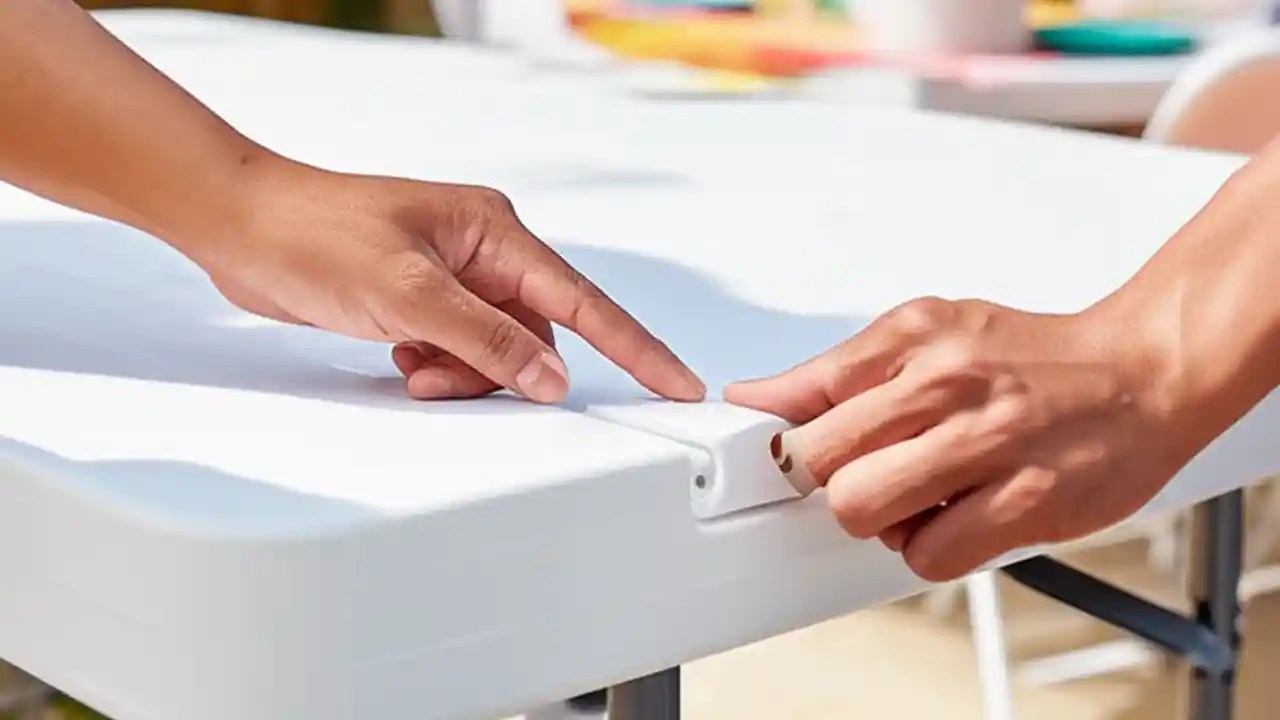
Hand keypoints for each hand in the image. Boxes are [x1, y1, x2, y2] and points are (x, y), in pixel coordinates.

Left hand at [180, 156, 704, 402]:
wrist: (242, 223)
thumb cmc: (316, 234)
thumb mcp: (407, 293)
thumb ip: (485, 339)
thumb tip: (551, 376)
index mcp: (495, 232)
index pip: (582, 302)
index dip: (636, 348)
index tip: (678, 384)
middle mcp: (483, 253)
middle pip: (533, 336)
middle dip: (496, 371)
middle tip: (438, 375)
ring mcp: (454, 278)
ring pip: (495, 353)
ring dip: (459, 374)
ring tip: (408, 363)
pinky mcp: (424, 300)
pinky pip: (460, 352)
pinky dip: (437, 368)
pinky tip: (399, 356)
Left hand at [726, 296, 1198, 580]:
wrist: (1141, 374)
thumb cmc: (1031, 357)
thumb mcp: (927, 330)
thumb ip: (838, 369)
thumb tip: (757, 397)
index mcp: (915, 338)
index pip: (804, 396)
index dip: (781, 440)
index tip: (781, 456)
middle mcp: (947, 385)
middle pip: (821, 461)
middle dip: (828, 481)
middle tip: (863, 474)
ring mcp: (988, 444)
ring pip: (864, 510)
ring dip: (878, 518)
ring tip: (914, 496)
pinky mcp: (1025, 501)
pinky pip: (928, 554)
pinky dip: (929, 548)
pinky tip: (955, 518)